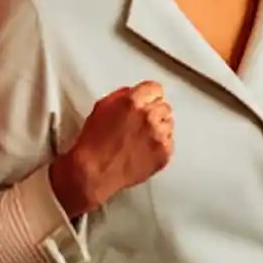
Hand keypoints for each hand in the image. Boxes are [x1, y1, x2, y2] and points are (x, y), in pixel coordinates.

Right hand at [49, 81, 173, 217]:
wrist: (93, 173)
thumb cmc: (93, 143)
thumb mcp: (101, 107)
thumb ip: (123, 95)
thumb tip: (136, 93)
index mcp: (133, 102)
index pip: (155, 88)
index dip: (149, 96)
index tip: (146, 102)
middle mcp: (149, 116)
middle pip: (164, 106)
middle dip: (153, 113)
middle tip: (139, 125)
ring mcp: (158, 135)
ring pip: (169, 123)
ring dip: (158, 128)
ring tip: (140, 139)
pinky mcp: (164, 153)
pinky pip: (169, 142)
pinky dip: (159, 145)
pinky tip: (144, 150)